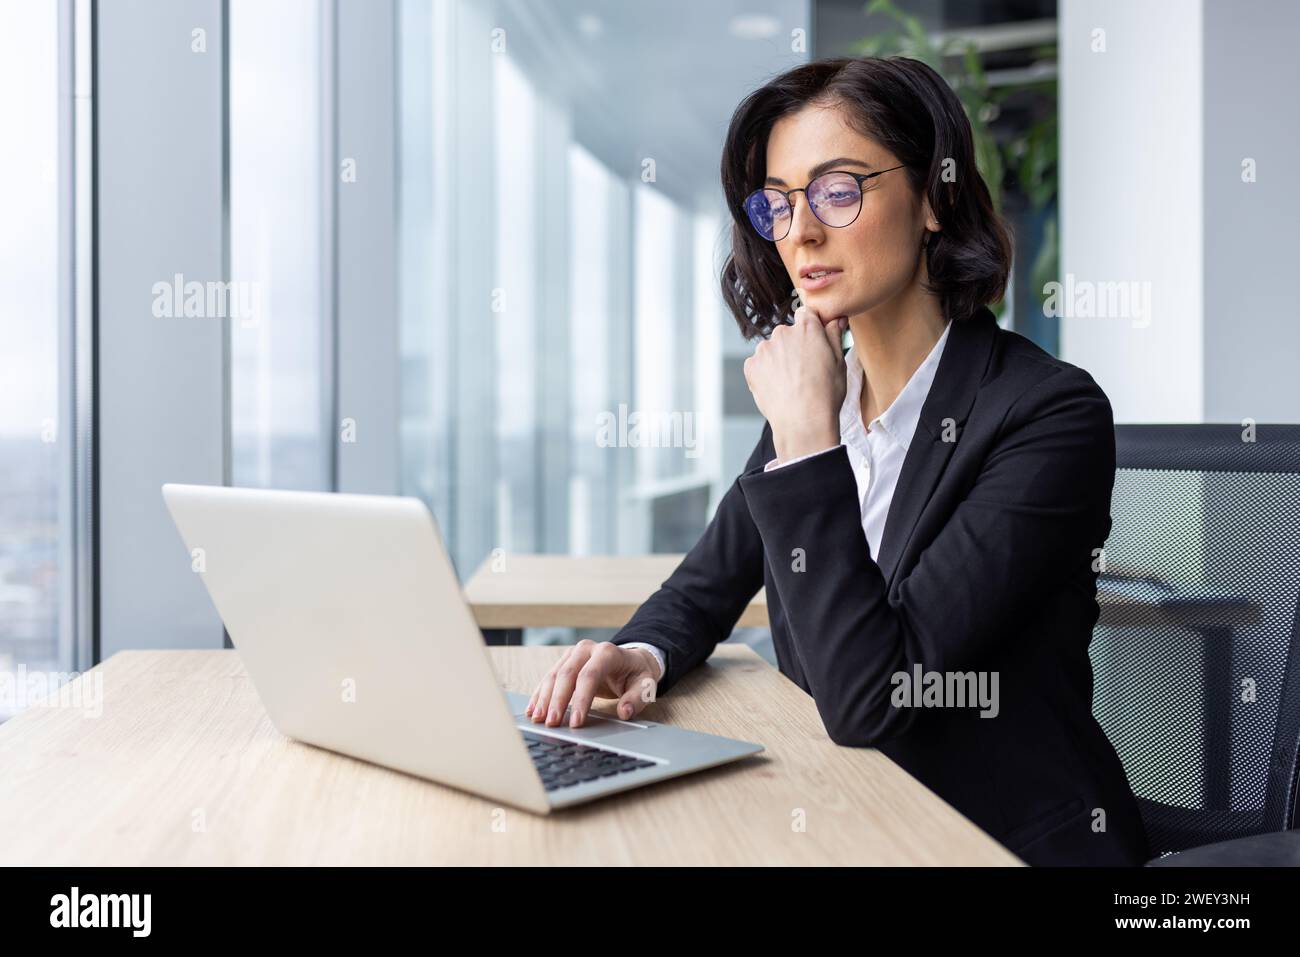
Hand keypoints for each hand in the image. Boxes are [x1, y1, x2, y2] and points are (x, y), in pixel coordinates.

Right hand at [525, 640, 660, 727]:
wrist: (631, 661)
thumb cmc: (637, 674)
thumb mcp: (645, 686)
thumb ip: (636, 699)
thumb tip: (625, 712)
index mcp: (607, 652)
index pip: (590, 675)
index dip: (581, 699)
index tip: (576, 722)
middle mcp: (586, 649)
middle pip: (567, 674)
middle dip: (557, 700)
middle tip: (552, 723)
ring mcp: (573, 654)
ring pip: (554, 676)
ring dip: (544, 699)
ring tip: (538, 719)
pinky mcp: (564, 661)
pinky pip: (549, 678)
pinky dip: (540, 695)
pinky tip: (533, 709)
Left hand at [743, 289, 846, 461]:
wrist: (802, 422)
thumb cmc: (825, 394)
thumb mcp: (839, 362)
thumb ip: (834, 335)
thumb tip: (836, 319)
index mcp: (807, 328)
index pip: (806, 314)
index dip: (811, 327)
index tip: (814, 342)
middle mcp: (782, 333)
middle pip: (787, 333)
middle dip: (794, 346)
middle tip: (804, 370)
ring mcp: (764, 349)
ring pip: (772, 349)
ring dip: (779, 360)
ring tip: (791, 383)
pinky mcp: (751, 366)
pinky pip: (758, 364)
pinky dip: (765, 373)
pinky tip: (778, 388)